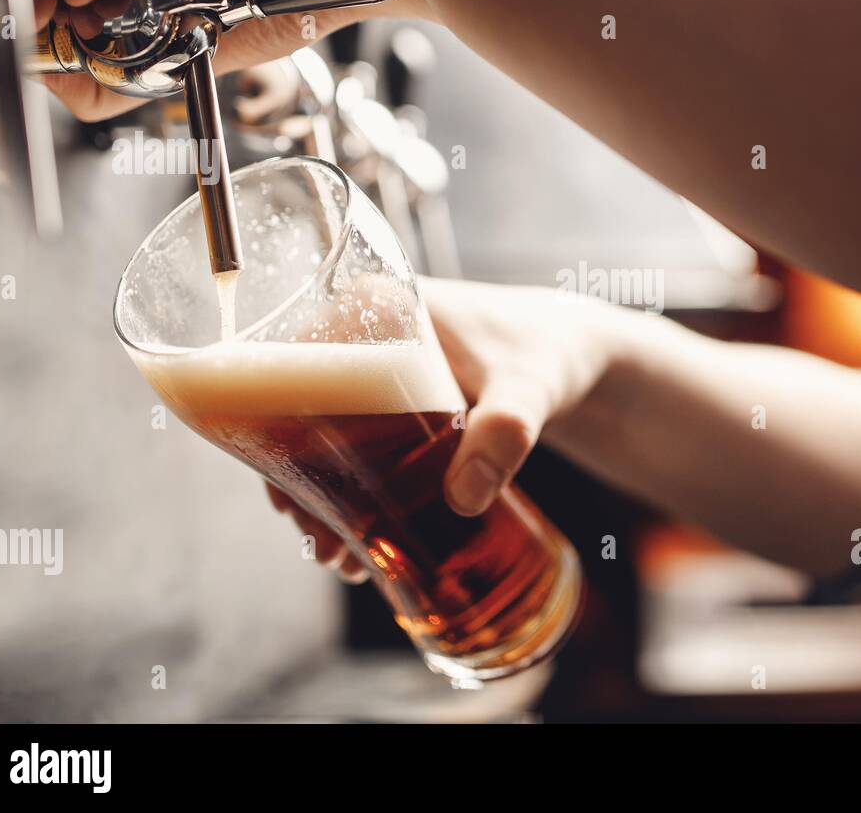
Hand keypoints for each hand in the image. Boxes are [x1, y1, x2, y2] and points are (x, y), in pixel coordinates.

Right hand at [267, 278, 627, 581]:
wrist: (583, 355)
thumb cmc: (554, 354)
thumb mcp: (530, 388)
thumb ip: (506, 431)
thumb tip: (463, 499)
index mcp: (376, 304)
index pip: (294, 370)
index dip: (277, 439)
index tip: (292, 503)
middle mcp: (364, 328)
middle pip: (300, 411)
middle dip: (298, 483)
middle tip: (321, 544)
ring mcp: (377, 365)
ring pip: (323, 434)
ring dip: (320, 493)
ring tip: (338, 555)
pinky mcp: (396, 398)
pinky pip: (355, 442)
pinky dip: (350, 486)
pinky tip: (358, 538)